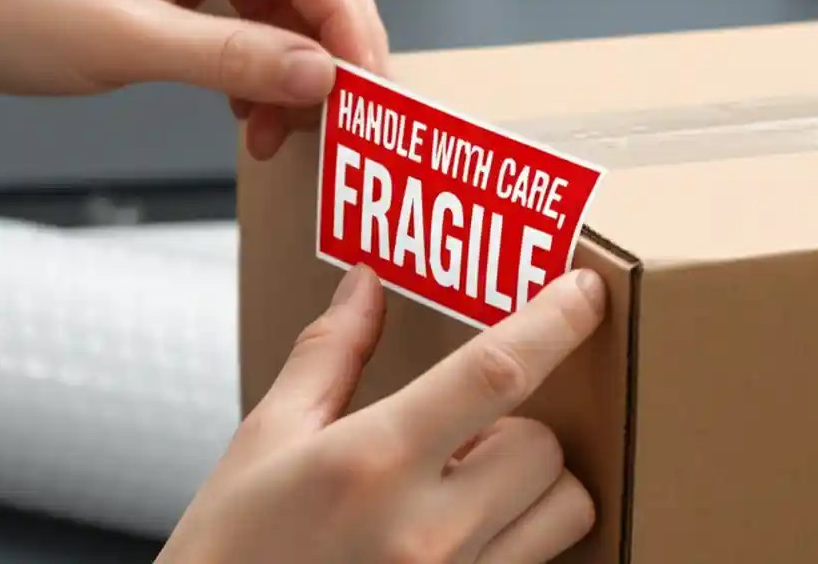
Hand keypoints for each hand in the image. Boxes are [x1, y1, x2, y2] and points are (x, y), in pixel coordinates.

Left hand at [0, 0, 386, 156]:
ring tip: (282, 129)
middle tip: (348, 107)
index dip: (347, 19)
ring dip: (292, 64)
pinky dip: (258, 64)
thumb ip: (235, 59)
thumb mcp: (129, 45)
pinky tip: (250, 111)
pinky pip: (246, 15)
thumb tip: (323, 76)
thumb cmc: (5, 15)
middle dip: (331, 40)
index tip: (367, 84)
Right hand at [158, 266, 605, 563]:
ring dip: (533, 485)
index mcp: (371, 463)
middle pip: (544, 446)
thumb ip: (329, 354)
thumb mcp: (266, 440)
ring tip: (471, 487)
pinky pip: (539, 562)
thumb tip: (366, 282)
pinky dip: (521, 536)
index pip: (495, 372)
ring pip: (563, 509)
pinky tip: (463, 533)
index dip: (554, 322)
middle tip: (464, 436)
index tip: (586, 291)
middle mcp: (425, 529)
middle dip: (517, 426)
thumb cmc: (231, 551)